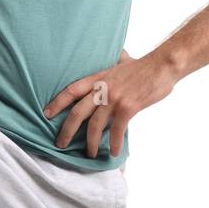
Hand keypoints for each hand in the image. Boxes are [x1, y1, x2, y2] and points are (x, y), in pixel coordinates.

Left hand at [42, 51, 176, 158]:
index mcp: (98, 78)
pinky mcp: (128, 108)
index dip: (57, 102)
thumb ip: (113, 62)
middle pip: (78, 112)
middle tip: (60, 144)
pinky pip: (117, 130)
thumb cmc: (143, 65)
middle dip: (66, 130)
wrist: (162, 66)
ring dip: (90, 143)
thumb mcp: (121, 60)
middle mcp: (102, 89)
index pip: (71, 90)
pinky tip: (114, 152)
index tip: (46, 114)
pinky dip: (114, 144)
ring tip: (89, 153)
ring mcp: (115, 98)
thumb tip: (115, 54)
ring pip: (95, 125)